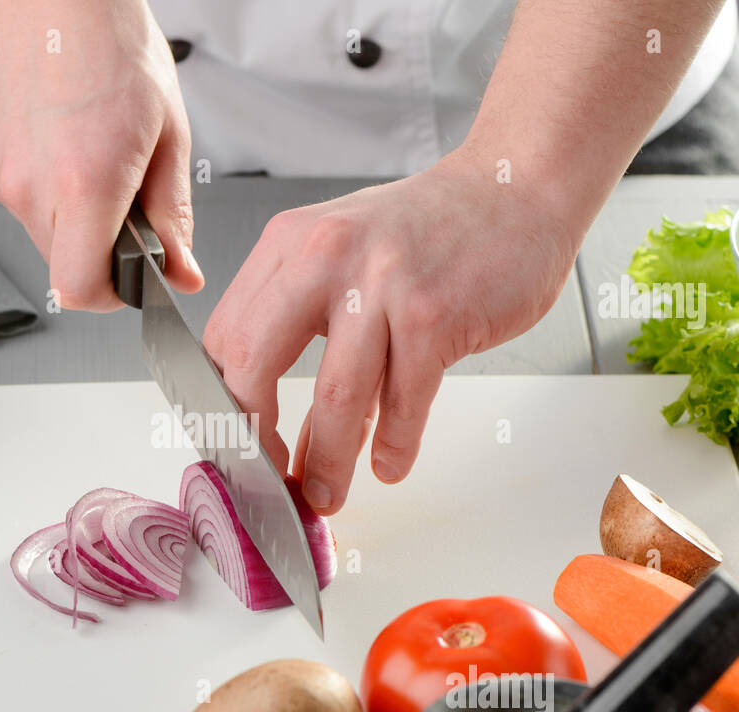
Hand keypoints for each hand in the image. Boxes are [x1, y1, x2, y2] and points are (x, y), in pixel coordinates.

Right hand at [0, 0, 203, 310]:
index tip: (134, 274)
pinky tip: (64, 139)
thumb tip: (182, 270)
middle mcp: (30, 187)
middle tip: (124, 195)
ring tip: (92, 153)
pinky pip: (22, 198)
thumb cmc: (107, 40)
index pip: (81, 289)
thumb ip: (171, 214)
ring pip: (42, 231)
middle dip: (100, 247)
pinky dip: (47, 186)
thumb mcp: (167, 132)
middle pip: (65, 264)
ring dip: (73, 214)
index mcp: (83, 184)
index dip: (112, 294)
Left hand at [202, 148, 579, 514]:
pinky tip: (390, 464)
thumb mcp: (344, 259)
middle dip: (255, 439)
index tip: (237, 443)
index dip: (224, 404)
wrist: (514, 188)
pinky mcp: (435, 315)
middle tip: (267, 478)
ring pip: (335, 398)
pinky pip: (405, 402)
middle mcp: (326, 257)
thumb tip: (280, 423)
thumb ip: (304, 327)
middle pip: (255, 365)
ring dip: (328, 463)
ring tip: (326, 495)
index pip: (225, 337)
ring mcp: (381, 285)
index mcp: (290, 244)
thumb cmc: (428, 228)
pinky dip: (395, 446)